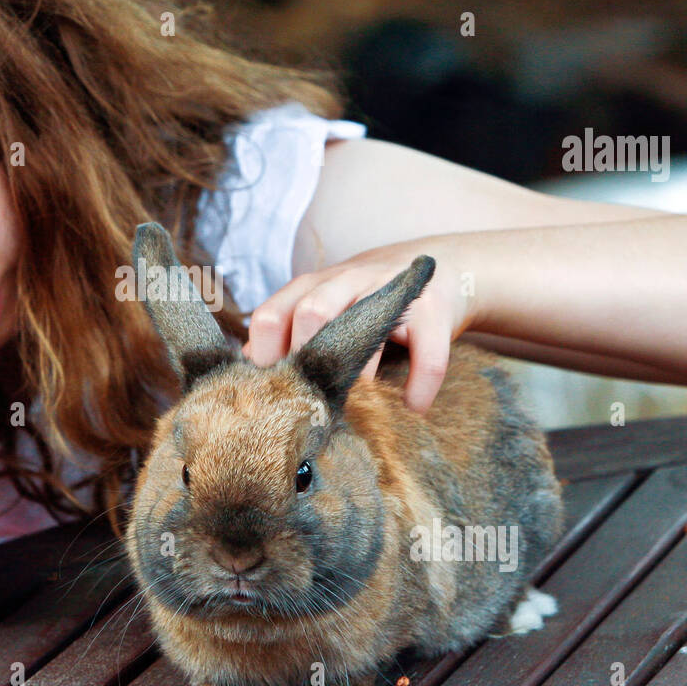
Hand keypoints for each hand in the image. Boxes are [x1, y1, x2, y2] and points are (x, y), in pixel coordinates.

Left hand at [241, 239, 476, 414]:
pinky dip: (419, 388)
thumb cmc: (366, 303)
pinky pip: (426, 355)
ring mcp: (390, 292)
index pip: (269, 317)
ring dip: (361, 380)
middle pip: (310, 314)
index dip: (264, 359)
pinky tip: (412, 409)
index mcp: (310, 288)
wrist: (442, 269)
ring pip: (364, 328)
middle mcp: (346, 281)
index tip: (269, 399)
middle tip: (313, 407)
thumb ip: (285, 336)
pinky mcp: (434, 311)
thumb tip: (244, 373)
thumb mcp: (321, 308)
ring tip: (360, 416)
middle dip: (307, 362)